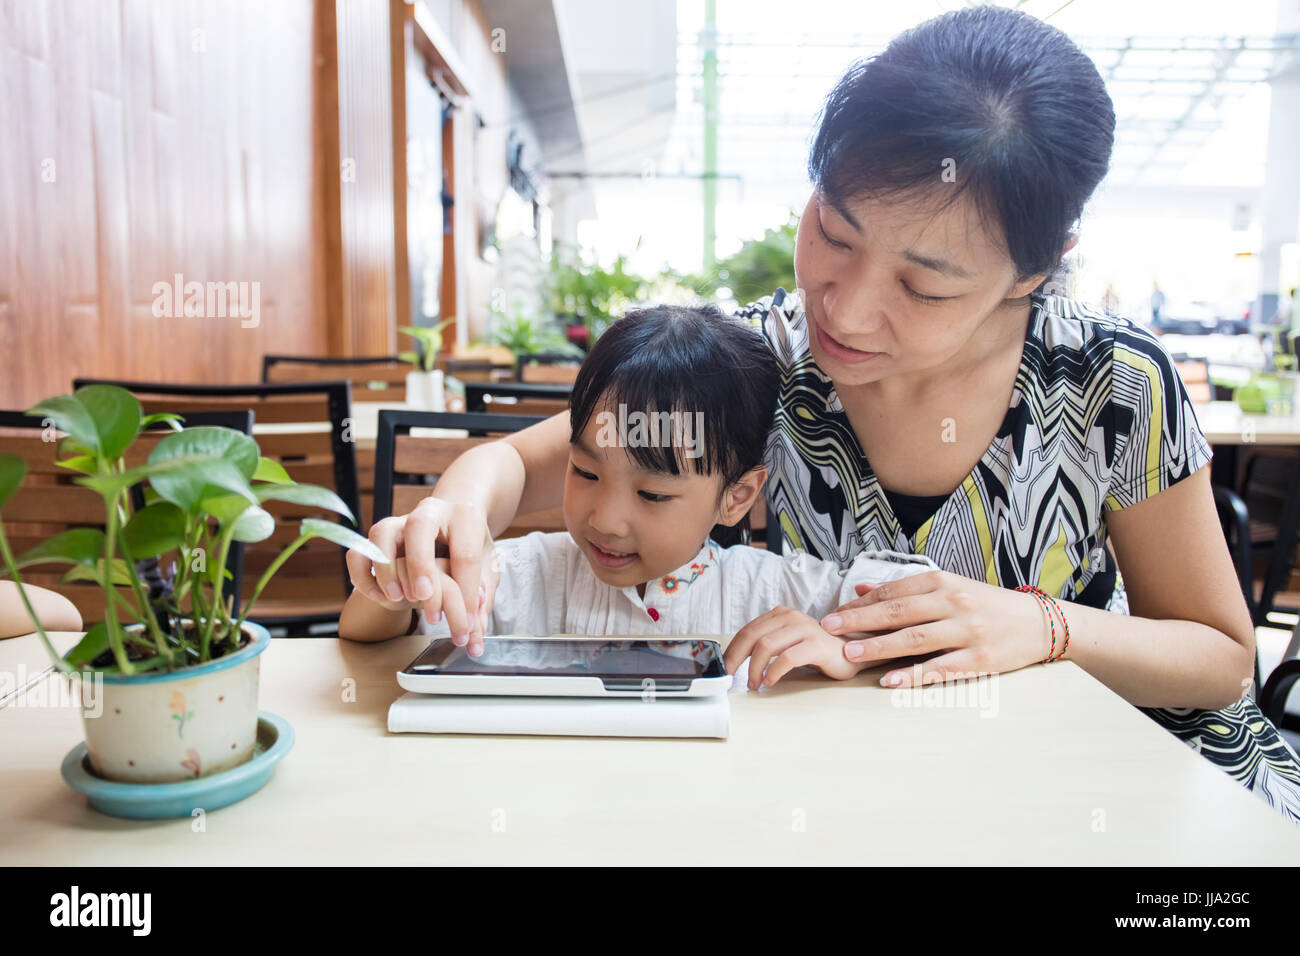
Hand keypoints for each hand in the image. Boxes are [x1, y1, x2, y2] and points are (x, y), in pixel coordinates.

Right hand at [345, 498, 497, 655]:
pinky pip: (358, 551)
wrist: (451, 527)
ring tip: (397, 598)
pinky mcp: (379, 538)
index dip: (468, 590)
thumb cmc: (469, 550)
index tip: (469, 621)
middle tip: (423, 595)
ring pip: (381, 533)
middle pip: (419, 526)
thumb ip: (482, 597)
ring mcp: (401, 522)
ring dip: (386, 568)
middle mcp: (430, 512)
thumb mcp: (486, 569)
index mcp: (464, 517)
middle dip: (420, 563)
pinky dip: (362, 573)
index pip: (466, 553)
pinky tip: (379, 597)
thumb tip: (477, 631)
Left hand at [725, 606, 868, 688]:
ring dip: (754, 668)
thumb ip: (766, 645)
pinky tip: (770, 682)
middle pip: (753, 636)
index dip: (732, 650)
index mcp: (781, 614)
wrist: (852, 653)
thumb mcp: (787, 643)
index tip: (724, 668)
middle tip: (730, 677)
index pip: (748, 630)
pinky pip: (787, 658)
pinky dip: (773, 672)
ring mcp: (805, 629)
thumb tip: (736, 662)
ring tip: (753, 683)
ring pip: (766, 646)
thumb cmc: (816, 651)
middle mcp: (791, 617)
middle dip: (736, 658)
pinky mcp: (817, 645)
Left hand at [820, 571, 1051, 687]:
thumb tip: (860, 590)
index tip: (834, 614)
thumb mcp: (949, 588)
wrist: (1040, 623)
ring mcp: (967, 632)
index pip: (893, 591)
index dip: (861, 604)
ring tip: (849, 654)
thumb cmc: (987, 605)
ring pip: (915, 639)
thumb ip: (905, 589)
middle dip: (860, 621)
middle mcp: (953, 603)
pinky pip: (940, 668)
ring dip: (879, 647)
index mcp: (943, 582)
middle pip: (899, 612)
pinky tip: (890, 680)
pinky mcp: (978, 660)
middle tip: (829, 629)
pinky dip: (914, 675)